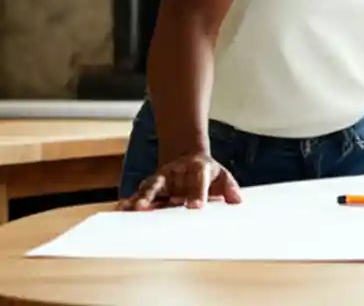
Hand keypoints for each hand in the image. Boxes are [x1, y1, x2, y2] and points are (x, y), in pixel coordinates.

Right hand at [118, 152, 242, 210]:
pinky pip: (139, 195)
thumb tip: (237, 201)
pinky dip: (130, 202)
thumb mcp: (222, 175)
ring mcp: (162, 180)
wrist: (187, 157)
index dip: (197, 192)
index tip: (196, 207)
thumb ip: (229, 188)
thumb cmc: (207, 172)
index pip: (198, 180)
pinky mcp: (150, 188)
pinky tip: (121, 210)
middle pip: (169, 185)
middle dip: (165, 197)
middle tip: (152, 209)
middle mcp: (176, 173)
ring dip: (141, 199)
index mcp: (198, 168)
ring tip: (133, 210)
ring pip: (150, 189)